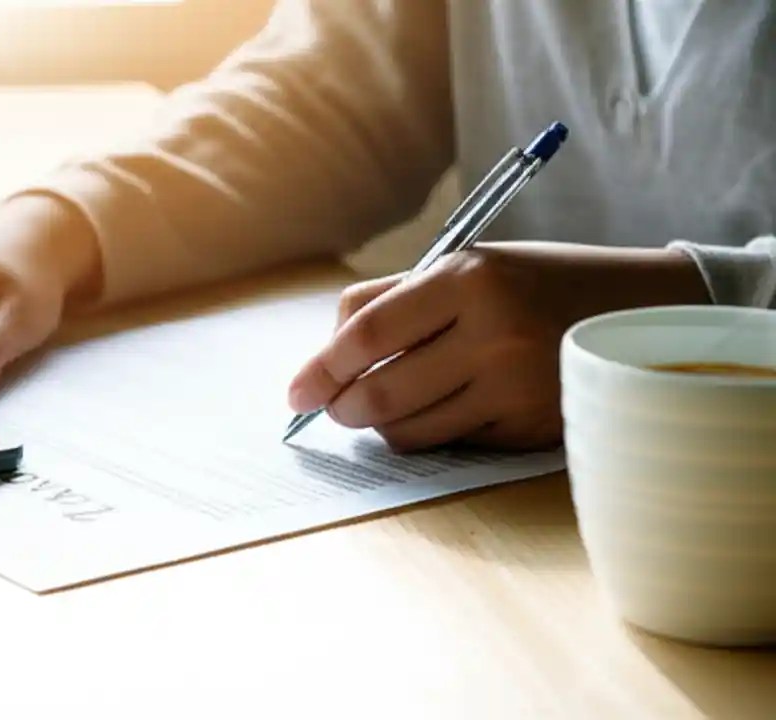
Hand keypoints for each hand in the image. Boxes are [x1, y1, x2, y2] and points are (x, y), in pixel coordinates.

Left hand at [287, 242, 709, 451]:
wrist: (639, 311)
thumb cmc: (534, 284)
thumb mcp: (467, 265)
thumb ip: (393, 301)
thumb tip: (326, 352)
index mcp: (468, 278)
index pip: (366, 333)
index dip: (320, 368)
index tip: (295, 392)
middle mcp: (491, 334)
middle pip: (378, 393)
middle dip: (341, 407)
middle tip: (332, 407)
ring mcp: (514, 387)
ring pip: (409, 430)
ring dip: (379, 425)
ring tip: (380, 406)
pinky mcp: (530, 428)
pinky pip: (451, 443)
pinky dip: (429, 432)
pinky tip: (441, 408)